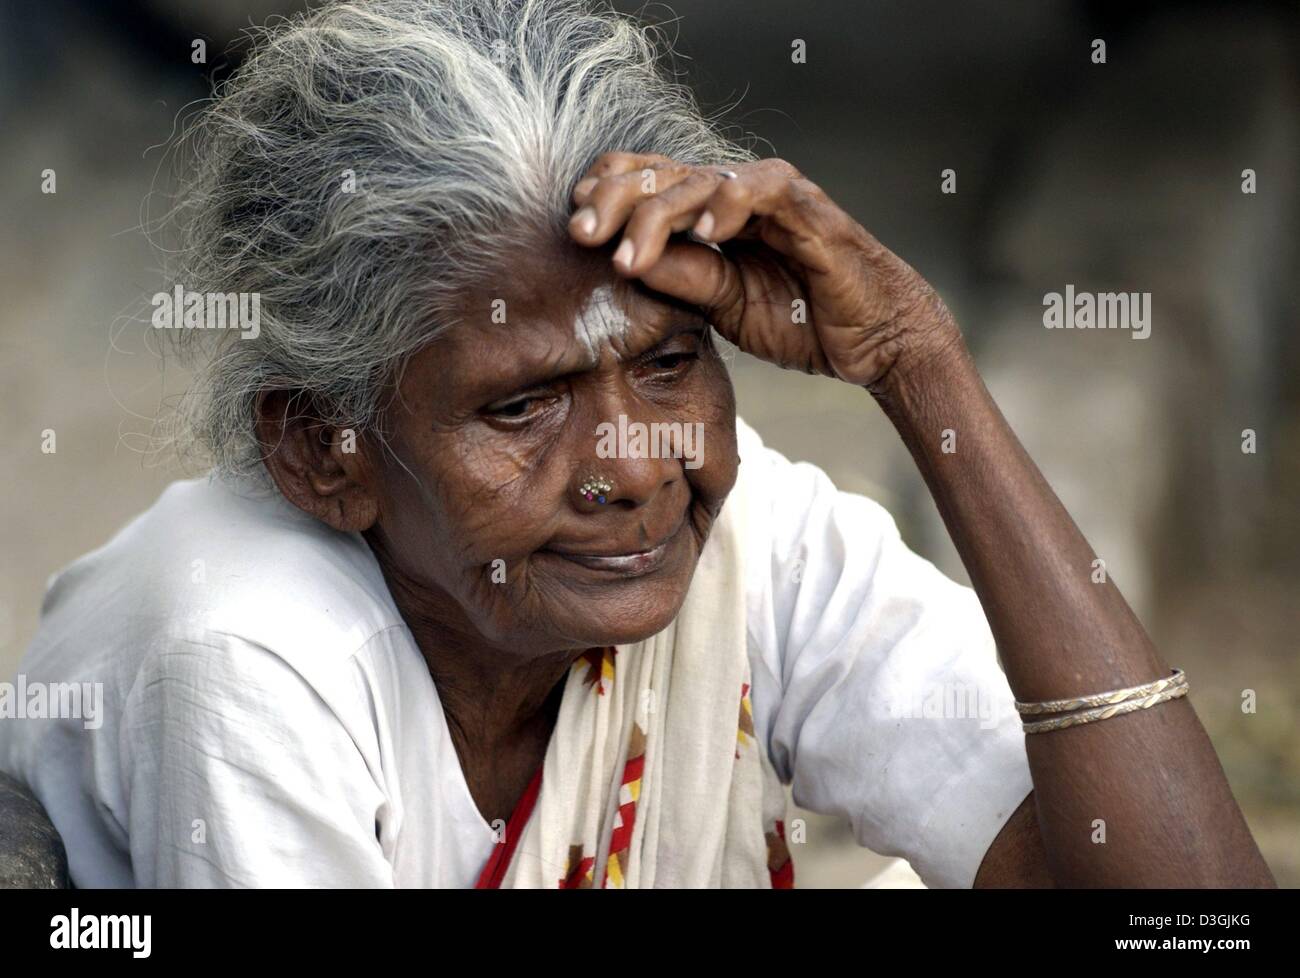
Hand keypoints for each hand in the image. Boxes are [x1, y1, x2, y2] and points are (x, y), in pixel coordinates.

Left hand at [567, 153, 960, 388]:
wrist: (872, 342)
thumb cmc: (802, 320)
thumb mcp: (723, 305)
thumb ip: (680, 278)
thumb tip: (622, 260)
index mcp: (711, 214)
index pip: (650, 185)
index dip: (608, 195)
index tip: (573, 226)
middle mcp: (736, 195)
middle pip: (664, 174)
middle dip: (615, 200)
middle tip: (582, 232)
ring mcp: (772, 197)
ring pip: (702, 179)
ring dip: (659, 211)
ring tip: (628, 251)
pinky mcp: (808, 209)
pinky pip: (764, 190)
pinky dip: (730, 204)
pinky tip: (702, 232)